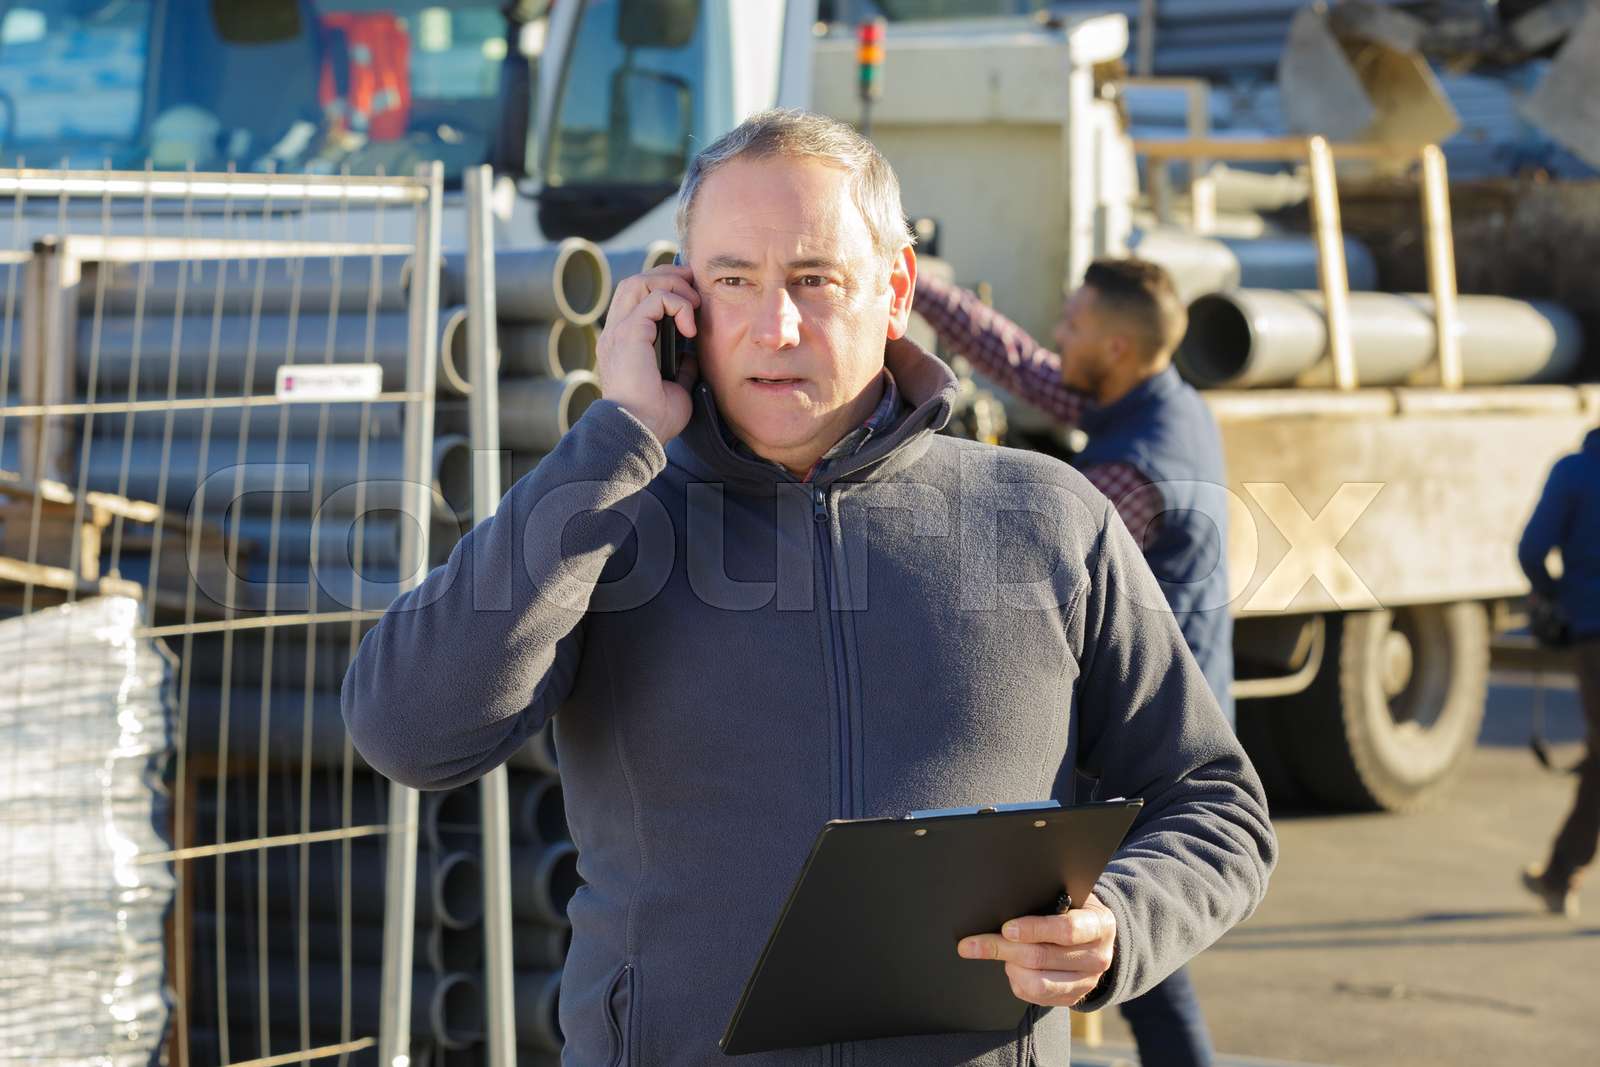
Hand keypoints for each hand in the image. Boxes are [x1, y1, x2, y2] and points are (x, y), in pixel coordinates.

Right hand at [596, 265, 700, 444]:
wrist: (639, 432)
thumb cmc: (654, 419)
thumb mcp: (674, 387)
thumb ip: (680, 367)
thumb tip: (691, 355)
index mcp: (622, 343)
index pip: (636, 298)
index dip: (663, 288)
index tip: (691, 299)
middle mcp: (615, 332)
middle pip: (635, 281)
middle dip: (668, 276)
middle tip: (694, 287)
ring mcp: (618, 331)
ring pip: (640, 282)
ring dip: (672, 285)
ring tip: (693, 304)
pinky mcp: (629, 333)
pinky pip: (655, 299)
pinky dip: (677, 305)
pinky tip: (690, 328)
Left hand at [956, 893, 1115, 1007]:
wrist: (1095, 937)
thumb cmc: (1074, 911)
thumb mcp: (1070, 899)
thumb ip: (1046, 902)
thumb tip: (1003, 904)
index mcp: (1099, 925)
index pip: (1065, 930)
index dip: (1032, 929)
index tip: (1005, 928)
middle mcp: (1098, 957)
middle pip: (1042, 957)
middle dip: (1002, 948)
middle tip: (972, 944)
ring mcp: (1087, 981)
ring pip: (1037, 982)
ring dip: (1010, 966)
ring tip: (999, 951)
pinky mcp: (1073, 998)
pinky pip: (1036, 996)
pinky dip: (1017, 981)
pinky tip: (1012, 967)